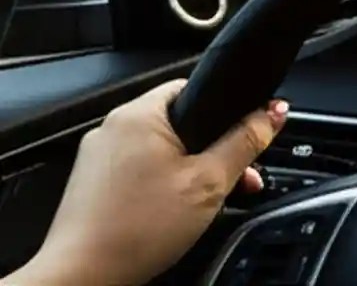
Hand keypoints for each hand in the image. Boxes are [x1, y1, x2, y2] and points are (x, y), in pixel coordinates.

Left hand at [4, 80, 287, 285]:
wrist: (83, 276)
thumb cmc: (139, 228)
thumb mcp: (209, 182)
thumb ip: (245, 142)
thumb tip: (273, 112)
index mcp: (139, 114)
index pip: (195, 88)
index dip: (229, 109)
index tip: (250, 134)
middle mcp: (113, 127)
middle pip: (181, 123)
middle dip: (216, 150)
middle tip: (239, 179)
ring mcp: (98, 156)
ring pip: (161, 149)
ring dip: (192, 169)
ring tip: (210, 201)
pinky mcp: (93, 183)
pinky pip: (139, 170)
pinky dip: (163, 183)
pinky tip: (175, 211)